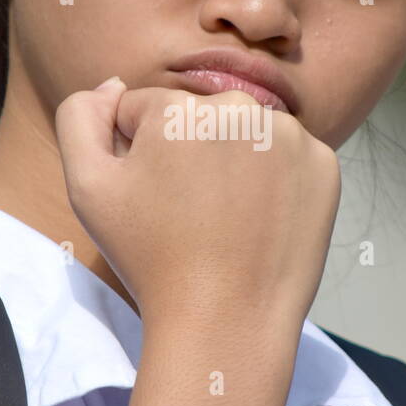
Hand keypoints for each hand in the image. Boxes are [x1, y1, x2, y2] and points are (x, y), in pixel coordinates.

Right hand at [55, 80, 340, 331]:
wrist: (226, 320)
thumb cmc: (151, 258)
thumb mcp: (88, 188)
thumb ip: (80, 118)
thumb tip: (113, 86)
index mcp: (178, 107)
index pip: (144, 110)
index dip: (138, 155)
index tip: (153, 200)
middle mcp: (239, 106)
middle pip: (198, 117)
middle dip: (188, 152)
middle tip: (188, 213)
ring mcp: (290, 135)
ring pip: (245, 133)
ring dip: (233, 162)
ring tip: (225, 219)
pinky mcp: (325, 165)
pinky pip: (287, 157)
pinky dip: (275, 182)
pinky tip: (261, 221)